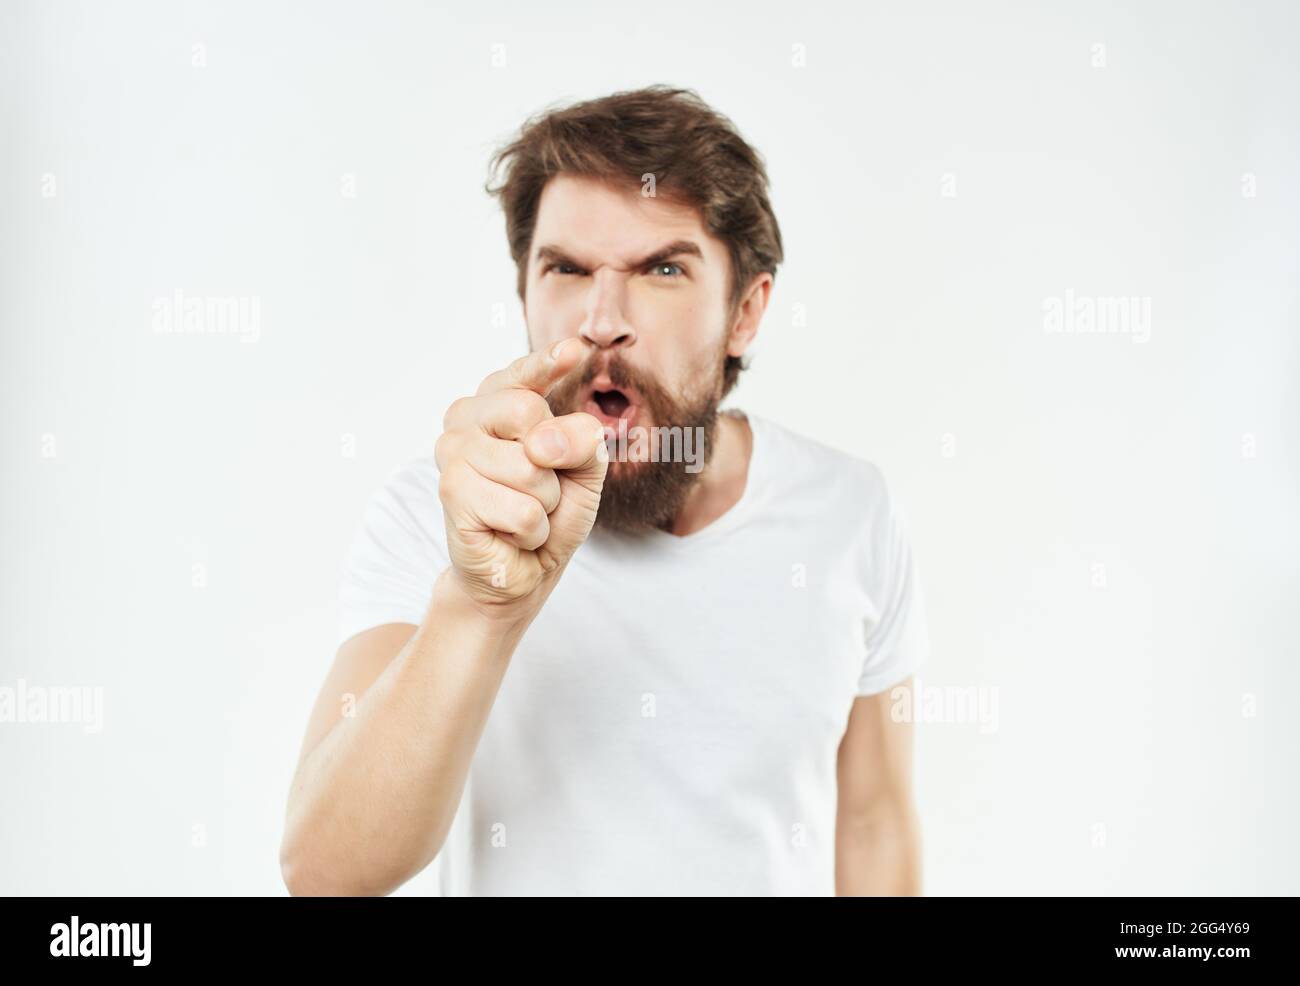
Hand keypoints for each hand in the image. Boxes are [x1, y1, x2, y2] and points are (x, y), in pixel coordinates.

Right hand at [435, 338, 607, 616]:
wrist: (522, 569)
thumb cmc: (550, 512)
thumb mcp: (584, 470)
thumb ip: (581, 441)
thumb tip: (542, 442)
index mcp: (496, 402)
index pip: (523, 374)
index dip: (546, 362)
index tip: (574, 349)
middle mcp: (466, 418)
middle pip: (529, 411)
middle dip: (554, 462)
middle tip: (541, 488)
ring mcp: (453, 453)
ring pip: (531, 468)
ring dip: (545, 503)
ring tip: (526, 512)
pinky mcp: (451, 492)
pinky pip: (524, 509)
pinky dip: (533, 530)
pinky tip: (510, 532)